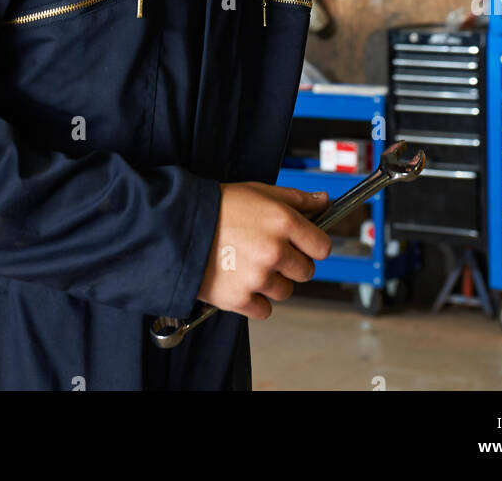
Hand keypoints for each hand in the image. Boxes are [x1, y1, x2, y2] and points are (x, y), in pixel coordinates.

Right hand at [196, 182, 332, 320]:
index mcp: (283, 221)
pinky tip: (240, 280)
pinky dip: (254, 300)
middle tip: (269, 253)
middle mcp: (274, 251)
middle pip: (306, 272)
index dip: (313, 245)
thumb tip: (324, 201)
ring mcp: (257, 277)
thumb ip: (296, 199)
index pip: (322, 247)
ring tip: (249, 264)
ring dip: (272, 282)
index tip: (303, 245)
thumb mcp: (259, 191)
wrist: (177, 226)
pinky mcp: (240, 299)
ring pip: (285, 291)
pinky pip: (264, 310)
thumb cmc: (219, 207)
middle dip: (291, 264)